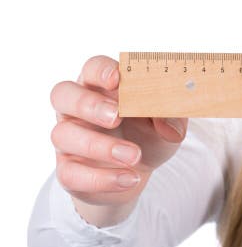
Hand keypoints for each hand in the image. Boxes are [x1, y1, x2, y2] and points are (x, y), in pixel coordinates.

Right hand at [50, 55, 188, 206]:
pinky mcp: (67, 170)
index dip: (102, 71)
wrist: (135, 175)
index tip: (117, 79)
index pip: (92, 68)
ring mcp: (68, 139)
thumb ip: (172, 118)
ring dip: (101, 146)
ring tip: (134, 156)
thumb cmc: (148, 138)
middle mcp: (76, 109)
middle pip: (64, 94)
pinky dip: (102, 178)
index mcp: (101, 87)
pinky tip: (129, 179)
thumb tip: (170, 125)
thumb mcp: (167, 125)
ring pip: (64, 135)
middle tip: (117, 117)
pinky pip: (71, 173)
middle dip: (89, 104)